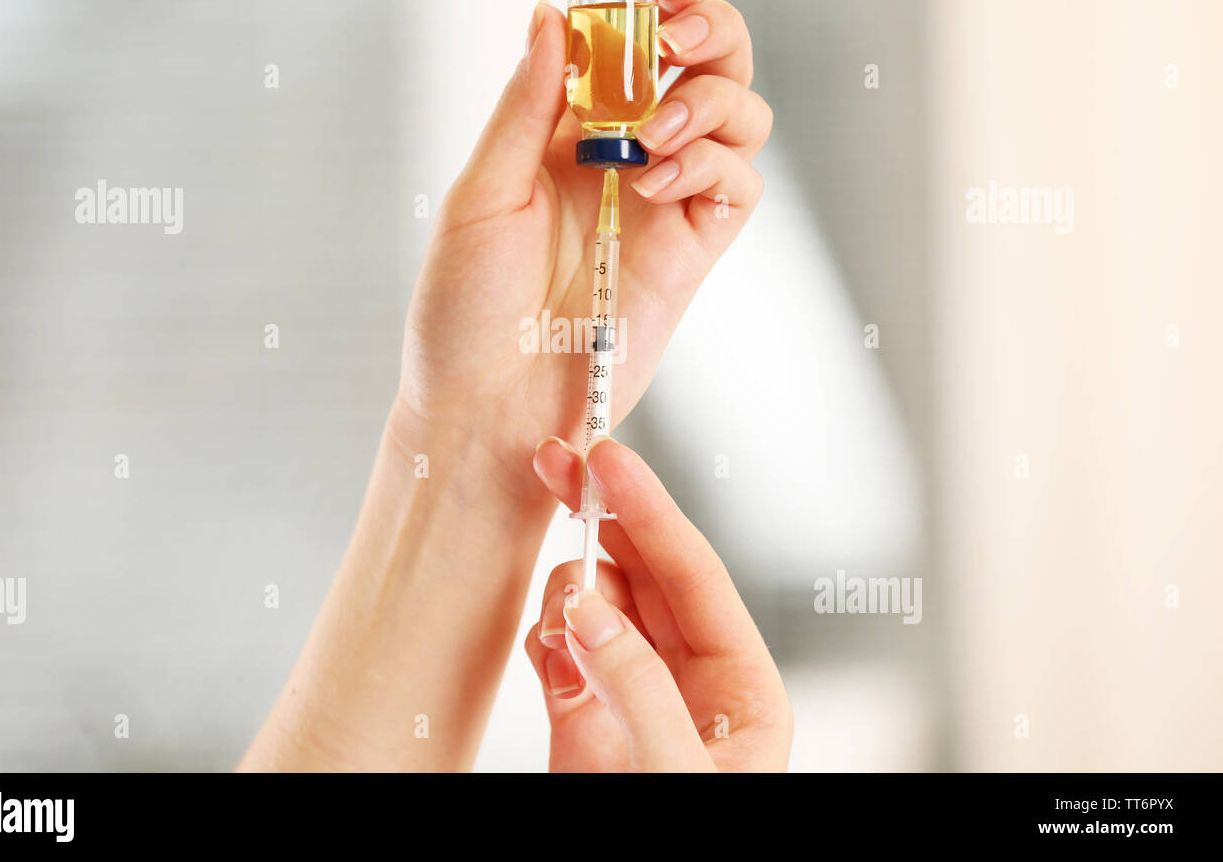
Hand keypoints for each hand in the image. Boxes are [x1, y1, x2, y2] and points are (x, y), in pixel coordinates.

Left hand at [399, 0, 771, 499]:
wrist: (487, 410)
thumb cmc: (463, 310)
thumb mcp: (480, 194)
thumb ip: (526, 107)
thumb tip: (552, 15)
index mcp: (565, 133)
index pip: (626, 46)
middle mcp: (623, 159)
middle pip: (704, 65)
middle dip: (707, 29)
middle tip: (674, 35)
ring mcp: (664, 206)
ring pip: (738, 117)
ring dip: (708, 99)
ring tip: (652, 131)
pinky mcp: (692, 256)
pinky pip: (736, 188)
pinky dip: (711, 165)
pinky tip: (656, 181)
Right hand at [525, 437, 791, 771]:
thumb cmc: (689, 846)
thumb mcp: (679, 773)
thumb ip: (637, 688)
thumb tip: (587, 611)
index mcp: (739, 686)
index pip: (693, 574)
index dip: (649, 510)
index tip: (609, 460)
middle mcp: (686, 678)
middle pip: (642, 570)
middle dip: (600, 516)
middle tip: (559, 462)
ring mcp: (628, 693)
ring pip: (593, 603)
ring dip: (568, 595)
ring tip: (559, 628)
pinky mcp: (579, 716)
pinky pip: (555, 647)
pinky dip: (543, 636)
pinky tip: (550, 655)